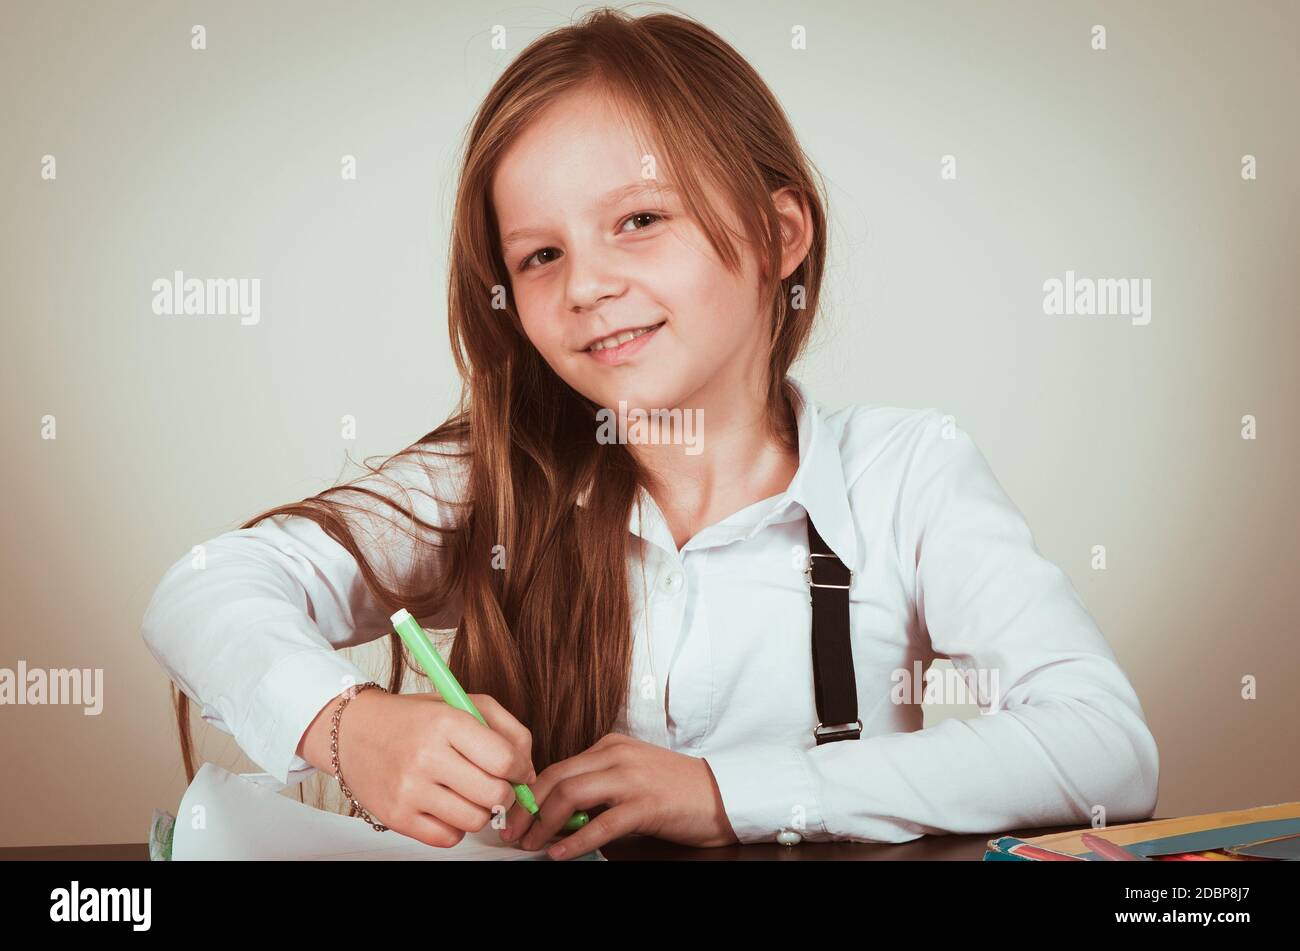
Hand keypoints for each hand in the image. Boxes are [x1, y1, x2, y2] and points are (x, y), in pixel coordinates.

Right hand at [331, 690, 535, 847]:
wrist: (354, 732)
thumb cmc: (415, 719)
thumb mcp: (463, 704)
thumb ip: (507, 730)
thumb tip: (529, 774)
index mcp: (446, 722)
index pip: (505, 760)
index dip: (520, 770)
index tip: (517, 770)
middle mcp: (426, 756)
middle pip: (494, 795)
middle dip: (504, 793)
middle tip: (495, 784)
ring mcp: (409, 790)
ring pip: (475, 820)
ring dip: (480, 811)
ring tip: (468, 793)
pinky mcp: (396, 817)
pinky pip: (448, 838)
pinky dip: (455, 826)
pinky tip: (446, 806)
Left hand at [499, 732, 737, 858]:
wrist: (722, 795)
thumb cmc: (674, 791)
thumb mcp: (630, 776)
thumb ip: (596, 785)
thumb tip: (554, 813)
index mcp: (610, 746)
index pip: (556, 767)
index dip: (529, 794)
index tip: (513, 817)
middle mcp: (617, 755)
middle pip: (556, 778)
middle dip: (527, 809)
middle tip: (512, 834)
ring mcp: (631, 778)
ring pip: (571, 795)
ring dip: (543, 823)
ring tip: (531, 844)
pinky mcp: (646, 804)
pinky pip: (601, 824)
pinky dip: (575, 841)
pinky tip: (561, 854)